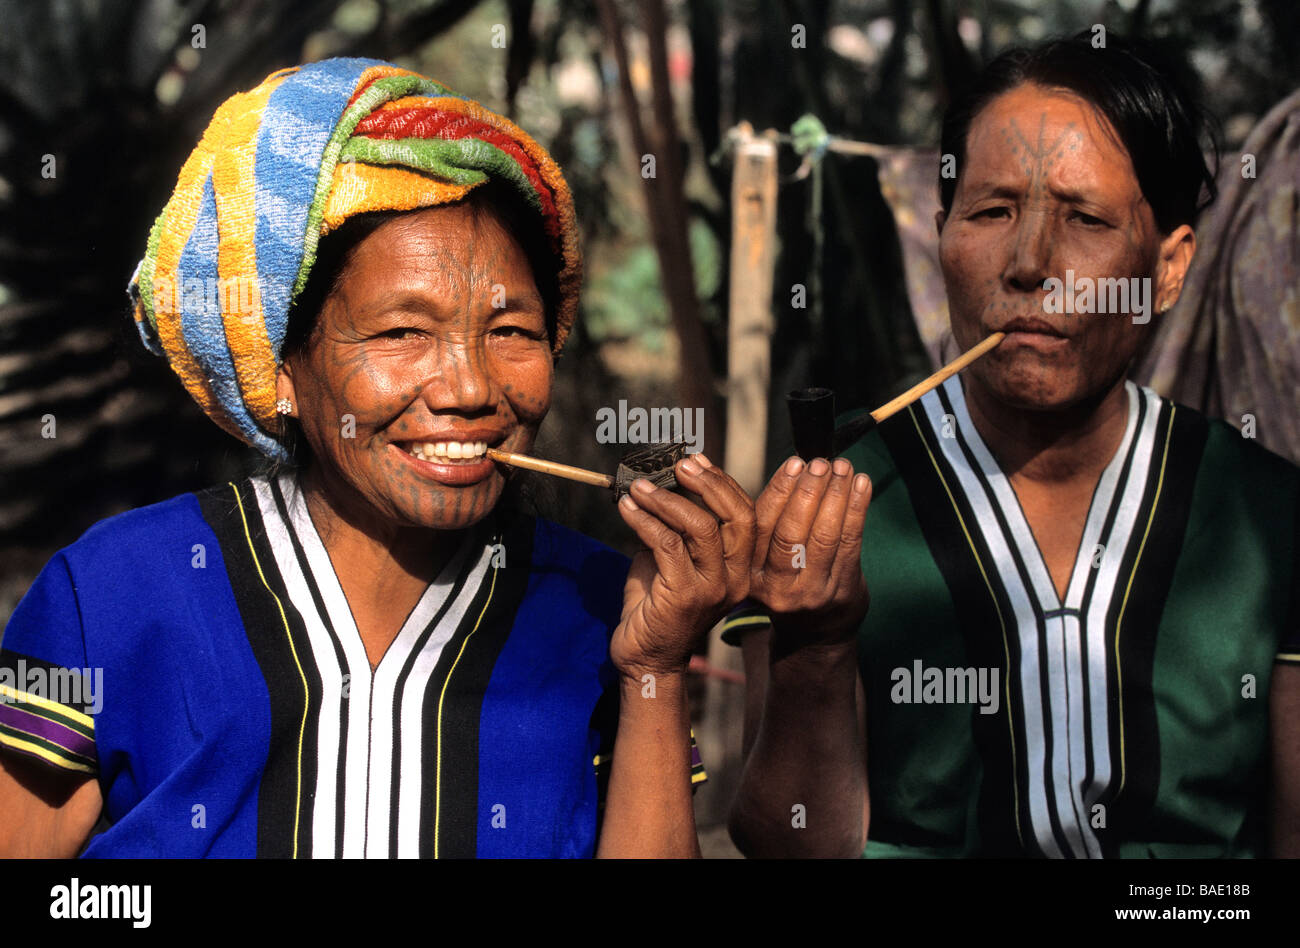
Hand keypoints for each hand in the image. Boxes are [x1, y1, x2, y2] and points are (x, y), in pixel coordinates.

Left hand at [612, 454, 754, 678]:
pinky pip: (667, 544)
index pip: (747, 516)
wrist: (644, 659)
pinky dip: (644, 520)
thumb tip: (660, 485)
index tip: (697, 461)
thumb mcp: (672, 560)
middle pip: (737, 517)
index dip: (725, 484)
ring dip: (666, 500)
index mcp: (739, 569)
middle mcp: (734, 579)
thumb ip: (676, 528)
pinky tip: (627, 510)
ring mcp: (712, 588)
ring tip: (638, 488)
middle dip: (709, 483)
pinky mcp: (683, 596)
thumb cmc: (655, 607)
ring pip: (701, 527)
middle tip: (679, 466)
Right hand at [750, 456, 871, 651]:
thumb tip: (791, 467)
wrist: (815, 636)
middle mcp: (776, 587)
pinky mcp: (841, 592)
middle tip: (820, 463)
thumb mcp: (764, 561)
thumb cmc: (789, 582)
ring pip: (824, 536)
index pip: (760, 525)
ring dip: (837, 495)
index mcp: (749, 573)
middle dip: (808, 491)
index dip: (779, 490)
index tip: (795, 462)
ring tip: (844, 468)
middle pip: (790, 531)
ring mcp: (810, 593)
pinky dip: (858, 510)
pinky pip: (850, 544)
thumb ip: (770, 521)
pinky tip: (862, 485)